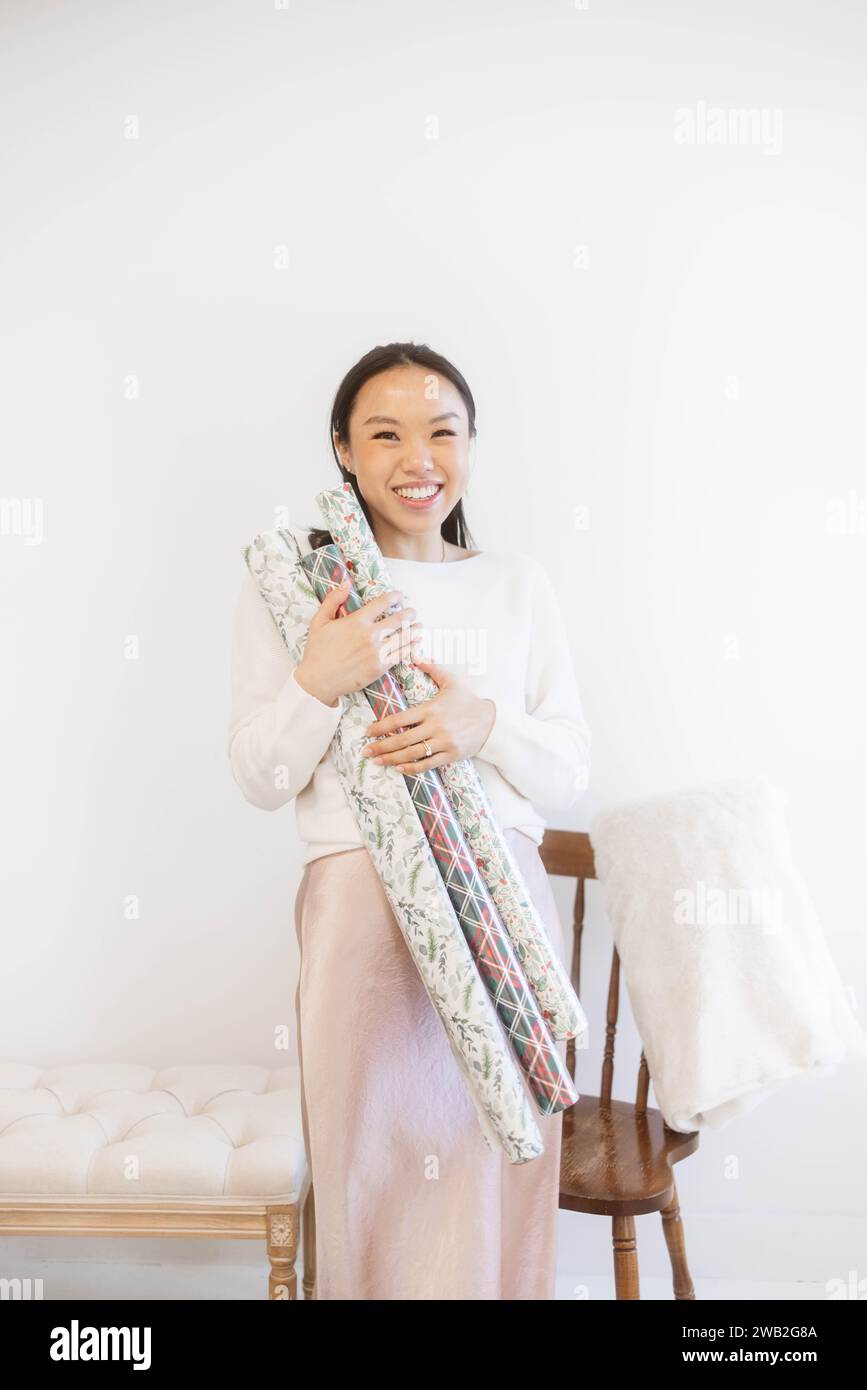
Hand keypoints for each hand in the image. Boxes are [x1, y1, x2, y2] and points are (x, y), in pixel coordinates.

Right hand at [295, 581, 422, 706]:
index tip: (400, 596)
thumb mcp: (319, 621)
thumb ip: (333, 600)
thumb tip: (345, 582)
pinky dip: (411, 647)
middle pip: (398, 619)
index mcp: (357, 620)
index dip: (395, 597)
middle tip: (413, 612)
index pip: (382, 603)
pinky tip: (416, 643)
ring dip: (414, 630)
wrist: (318, 681)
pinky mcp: (380, 667)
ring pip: (404, 637)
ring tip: (419, 626)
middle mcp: (370, 634)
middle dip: (409, 613)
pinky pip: (401, 654)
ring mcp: (377, 651)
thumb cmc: (317, 652)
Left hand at [361, 658, 495, 773]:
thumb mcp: (451, 681)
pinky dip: (412, 768)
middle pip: (402, 739)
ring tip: (377, 762)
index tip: (368, 731)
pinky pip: (428, 764)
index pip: (400, 719)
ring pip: (412, 753)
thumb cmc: (468, 700)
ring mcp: (443, 742)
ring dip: (392, 759)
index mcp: (431, 709)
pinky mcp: (451, 755)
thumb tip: (415, 654)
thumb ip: (432, 668)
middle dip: (381, 746)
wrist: (492, 720)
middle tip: (366, 751)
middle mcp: (435, 727)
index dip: (382, 727)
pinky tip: (399, 769)